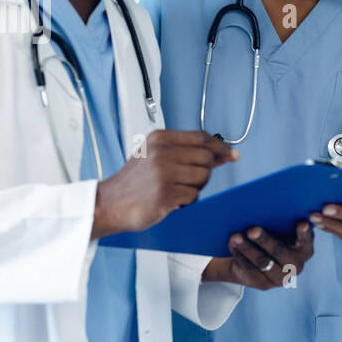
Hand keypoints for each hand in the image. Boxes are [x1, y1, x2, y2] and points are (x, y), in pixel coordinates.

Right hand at [91, 130, 234, 238]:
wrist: (109, 204)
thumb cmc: (135, 182)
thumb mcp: (156, 155)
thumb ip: (187, 151)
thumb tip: (224, 152)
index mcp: (159, 139)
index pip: (201, 137)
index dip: (221, 146)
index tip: (232, 154)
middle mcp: (161, 153)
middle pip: (207, 157)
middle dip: (206, 170)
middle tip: (191, 180)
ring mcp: (163, 173)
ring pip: (203, 177)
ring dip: (196, 187)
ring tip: (178, 189)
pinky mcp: (165, 195)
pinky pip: (193, 196)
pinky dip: (187, 200)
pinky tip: (172, 200)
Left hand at [204, 222, 315, 289]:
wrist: (257, 261)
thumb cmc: (273, 237)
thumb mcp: (280, 231)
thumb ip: (280, 222)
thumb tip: (264, 207)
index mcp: (304, 250)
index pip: (306, 241)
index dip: (304, 233)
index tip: (301, 223)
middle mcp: (296, 266)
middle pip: (279, 251)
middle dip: (265, 240)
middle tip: (253, 229)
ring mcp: (279, 277)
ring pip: (261, 261)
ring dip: (247, 247)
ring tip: (235, 236)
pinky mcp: (262, 284)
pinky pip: (249, 268)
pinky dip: (239, 254)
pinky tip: (232, 243)